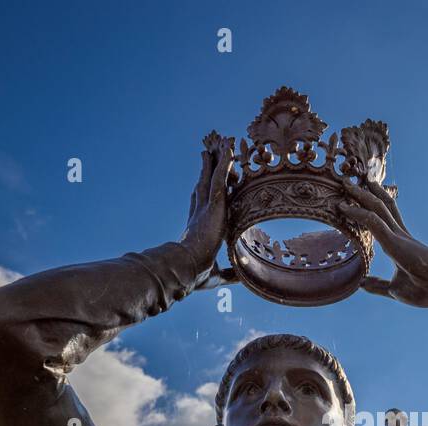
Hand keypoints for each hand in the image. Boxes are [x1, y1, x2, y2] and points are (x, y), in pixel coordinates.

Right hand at [179, 133, 235, 276]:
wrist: (186, 268)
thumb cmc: (195, 274)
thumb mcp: (217, 275)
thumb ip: (229, 273)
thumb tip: (240, 278)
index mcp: (198, 228)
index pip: (199, 206)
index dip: (200, 193)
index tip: (200, 183)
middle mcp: (200, 213)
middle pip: (203, 185)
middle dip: (205, 169)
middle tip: (206, 154)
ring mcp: (205, 207)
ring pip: (211, 177)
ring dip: (215, 160)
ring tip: (218, 144)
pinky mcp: (213, 204)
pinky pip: (221, 178)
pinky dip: (224, 164)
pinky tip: (228, 150)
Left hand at [337, 181, 427, 308]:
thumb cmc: (426, 289)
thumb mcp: (395, 288)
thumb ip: (378, 285)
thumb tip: (362, 284)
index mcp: (400, 243)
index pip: (385, 217)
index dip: (373, 204)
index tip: (359, 194)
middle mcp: (399, 234)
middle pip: (381, 206)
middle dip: (366, 192)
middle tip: (349, 181)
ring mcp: (397, 237)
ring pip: (376, 208)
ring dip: (360, 195)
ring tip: (345, 183)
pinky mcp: (395, 242)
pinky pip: (373, 222)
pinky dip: (358, 213)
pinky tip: (344, 208)